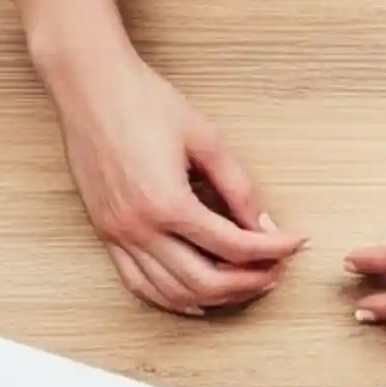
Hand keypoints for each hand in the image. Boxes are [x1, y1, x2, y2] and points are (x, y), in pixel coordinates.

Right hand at [47, 52, 307, 315]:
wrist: (89, 86)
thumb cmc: (145, 102)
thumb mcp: (206, 139)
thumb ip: (239, 187)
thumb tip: (264, 225)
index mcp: (167, 203)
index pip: (234, 246)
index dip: (273, 249)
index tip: (296, 243)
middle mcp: (139, 228)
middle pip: (207, 281)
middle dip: (250, 282)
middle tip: (277, 270)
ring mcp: (118, 236)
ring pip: (173, 293)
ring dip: (216, 297)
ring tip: (246, 283)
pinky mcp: (105, 234)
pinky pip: (139, 286)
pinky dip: (173, 299)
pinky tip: (199, 298)